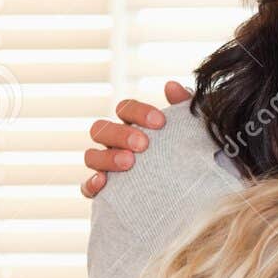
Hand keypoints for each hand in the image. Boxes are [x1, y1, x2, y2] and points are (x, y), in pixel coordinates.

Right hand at [80, 80, 191, 197]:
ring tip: (129, 162)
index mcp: (132, 125)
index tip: (160, 122)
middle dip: (120, 134)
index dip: (138, 112)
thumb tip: (172, 86)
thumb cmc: (184, 155)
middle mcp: (114, 143)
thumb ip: (183, 106)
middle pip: (101, 129)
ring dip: (107, 157)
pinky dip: (91, 184)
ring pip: (91, 156)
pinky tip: (104, 183)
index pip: (125, 109)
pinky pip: (86, 186)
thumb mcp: (189, 131)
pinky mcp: (103, 191)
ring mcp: (105, 166)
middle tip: (143, 145)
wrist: (190, 191)